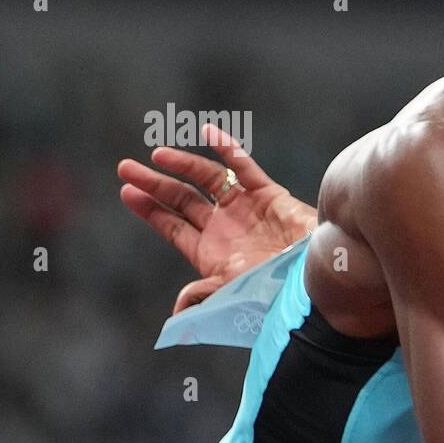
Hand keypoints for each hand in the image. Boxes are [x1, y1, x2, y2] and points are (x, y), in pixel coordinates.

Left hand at [118, 124, 317, 312]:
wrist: (317, 278)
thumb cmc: (277, 291)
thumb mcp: (234, 296)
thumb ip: (204, 296)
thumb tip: (177, 309)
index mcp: (212, 252)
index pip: (174, 226)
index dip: (150, 209)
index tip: (127, 191)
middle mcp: (226, 228)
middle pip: (182, 200)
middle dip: (154, 183)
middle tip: (126, 167)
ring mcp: (246, 209)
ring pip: (207, 180)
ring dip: (182, 165)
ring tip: (158, 154)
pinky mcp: (269, 195)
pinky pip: (245, 168)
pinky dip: (228, 150)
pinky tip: (208, 133)